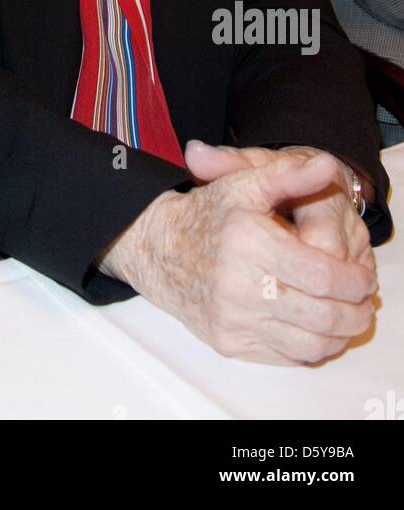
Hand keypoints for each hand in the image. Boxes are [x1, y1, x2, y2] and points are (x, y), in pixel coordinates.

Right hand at [97, 150, 377, 364]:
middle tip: (365, 303)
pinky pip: (285, 356)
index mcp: (249, 243)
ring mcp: (233, 319)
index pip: (322, 274)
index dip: (354, 280)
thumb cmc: (208, 214)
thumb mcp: (244, 183)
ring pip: (308, 343)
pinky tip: (318, 330)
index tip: (365, 277)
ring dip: (339, 335)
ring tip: (349, 319)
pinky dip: (311, 348)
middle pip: (322, 314)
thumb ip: (289, 175)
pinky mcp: (229, 342)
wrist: (158, 249)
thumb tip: (328, 166)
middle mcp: (239, 286)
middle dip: (355, 312)